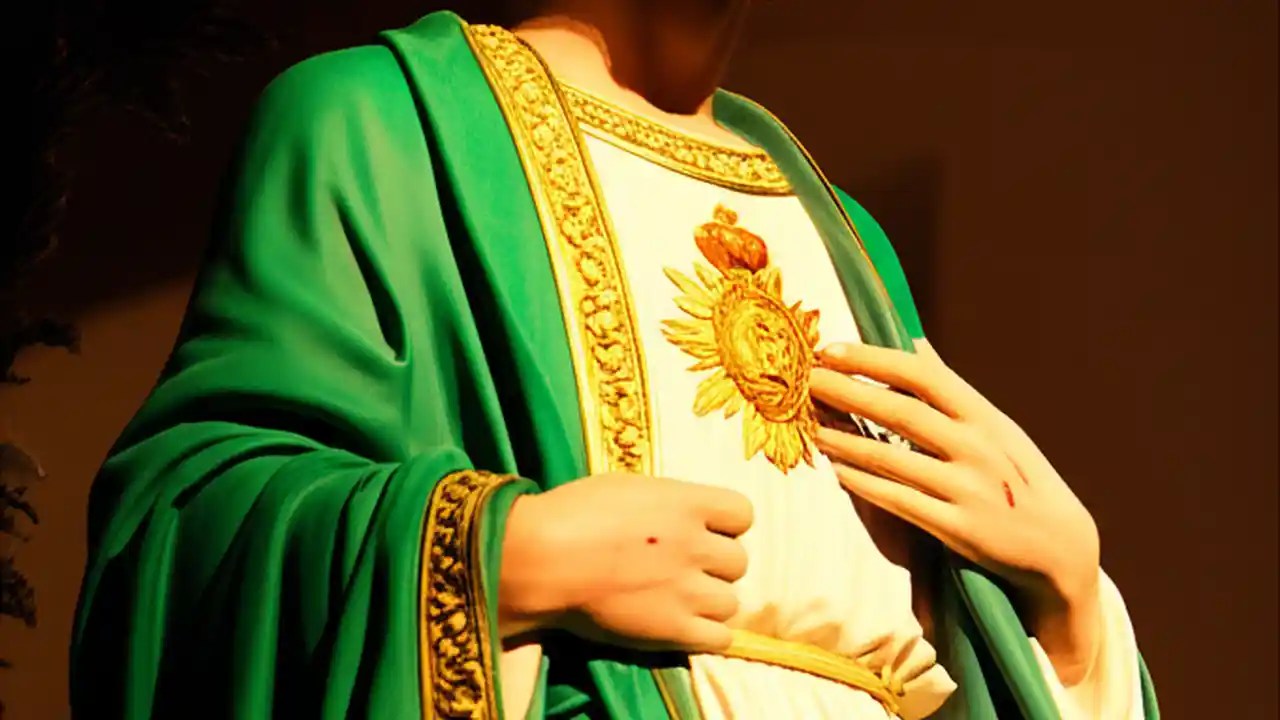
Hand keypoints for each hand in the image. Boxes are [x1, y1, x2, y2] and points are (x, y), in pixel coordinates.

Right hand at [498, 472, 752, 653]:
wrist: (541, 560)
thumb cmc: (571, 513)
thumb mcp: (626, 488)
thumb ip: (665, 502)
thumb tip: (681, 513)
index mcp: (686, 503)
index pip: (742, 512)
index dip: (726, 523)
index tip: (705, 529)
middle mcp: (695, 545)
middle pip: (738, 561)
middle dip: (715, 564)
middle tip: (685, 567)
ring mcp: (687, 589)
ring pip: (730, 602)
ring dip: (710, 601)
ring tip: (681, 599)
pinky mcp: (672, 629)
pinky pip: (719, 638)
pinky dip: (708, 634)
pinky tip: (686, 626)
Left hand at [809, 341, 1101, 683]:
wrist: (1058, 547)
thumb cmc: (1015, 476)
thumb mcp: (994, 427)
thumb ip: (949, 389)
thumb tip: (913, 341)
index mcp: (985, 416)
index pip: (922, 375)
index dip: (873, 360)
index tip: (832, 349)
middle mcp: (978, 447)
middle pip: (900, 411)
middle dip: (848, 392)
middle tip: (807, 379)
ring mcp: (968, 488)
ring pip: (891, 458)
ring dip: (844, 441)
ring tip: (812, 428)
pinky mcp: (957, 528)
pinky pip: (898, 501)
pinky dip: (863, 484)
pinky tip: (838, 472)